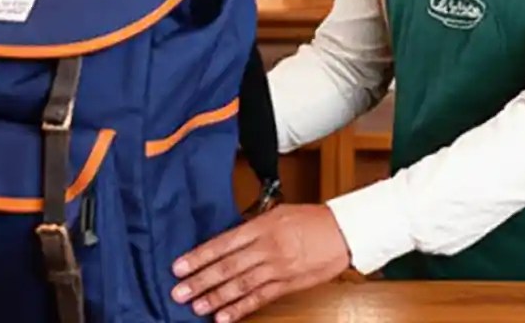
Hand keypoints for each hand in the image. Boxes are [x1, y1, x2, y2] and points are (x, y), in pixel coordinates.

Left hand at [170, 204, 351, 321]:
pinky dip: (241, 309)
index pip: (223, 243)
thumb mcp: (278, 213)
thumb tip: (227, 241)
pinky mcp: (288, 284)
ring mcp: (278, 268)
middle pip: (228, 266)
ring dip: (216, 298)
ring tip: (197, 307)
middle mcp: (267, 248)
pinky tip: (225, 316)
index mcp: (262, 226)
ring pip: (241, 285)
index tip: (179, 266)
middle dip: (201, 280)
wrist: (344, 232)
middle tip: (180, 291)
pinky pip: (260, 298)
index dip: (200, 256)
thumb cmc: (313, 219)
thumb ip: (252, 227)